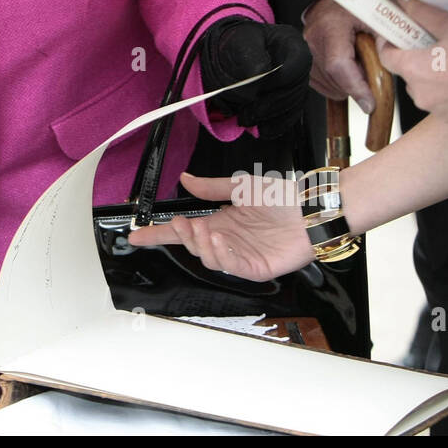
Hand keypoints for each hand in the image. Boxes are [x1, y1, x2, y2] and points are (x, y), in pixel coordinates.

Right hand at [126, 173, 313, 281]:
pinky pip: (233, 267)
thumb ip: (210, 187)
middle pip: (192, 246)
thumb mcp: (239, 186)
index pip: (183, 231)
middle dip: (181, 236)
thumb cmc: (281, 198)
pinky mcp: (257, 268)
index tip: (137, 236)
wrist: (310, 208)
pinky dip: (222, 255)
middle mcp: (227, 241)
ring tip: (202, 228)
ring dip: (202, 244)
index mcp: (220, 223)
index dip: (159, 234)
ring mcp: (241, 256)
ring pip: (209, 258)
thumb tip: (184, 179)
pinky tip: (219, 240)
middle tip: (180, 223)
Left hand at [198, 17, 311, 136]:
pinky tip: (259, 129)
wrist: (229, 55)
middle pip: (295, 89)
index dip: (276, 80)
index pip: (297, 64)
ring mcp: (298, 83)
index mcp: (291, 43)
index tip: (253, 91)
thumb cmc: (235, 45)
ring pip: (293, 106)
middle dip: (269, 104)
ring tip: (245, 119)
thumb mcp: (238, 42)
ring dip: (268, 116)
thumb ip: (250, 56)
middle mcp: (299, 64)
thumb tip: (260, 74)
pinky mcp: (292, 100)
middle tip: (244, 113)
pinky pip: (291, 117)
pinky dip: (275, 126)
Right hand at [303, 0, 375, 111]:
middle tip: (372, 85)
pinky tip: (346, 74)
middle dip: (354, 87)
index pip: (338, 65)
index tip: (369, 102)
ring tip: (359, 74)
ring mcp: (306, 41)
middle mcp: (314, 33)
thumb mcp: (381, 17)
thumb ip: (386, 40)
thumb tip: (392, 64)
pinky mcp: (304, 47)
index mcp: (331, 24)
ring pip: (322, 80)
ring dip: (343, 85)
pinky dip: (332, 81)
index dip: (355, 87)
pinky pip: (315, 75)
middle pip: (331, 76)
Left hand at [376, 0, 447, 131]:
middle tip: (437, 53)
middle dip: (419, 65)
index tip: (395, 40)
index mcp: (415, 71)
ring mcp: (442, 114)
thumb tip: (404, 1)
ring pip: (430, 96)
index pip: (387, 59)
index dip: (389, 47)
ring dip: (438, 85)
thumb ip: (422, 13)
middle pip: (410, 78)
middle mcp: (423, 97)